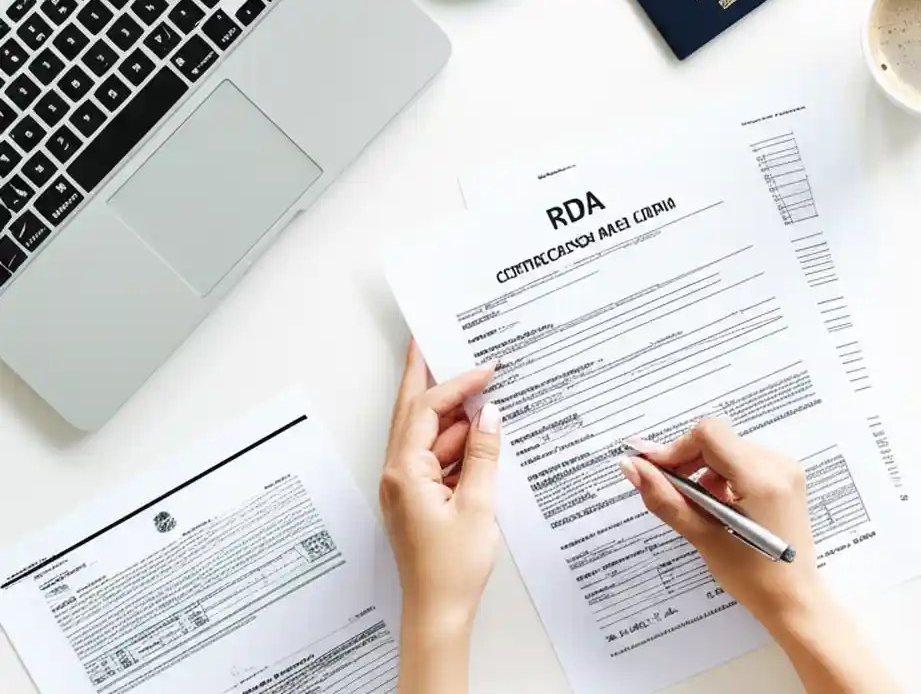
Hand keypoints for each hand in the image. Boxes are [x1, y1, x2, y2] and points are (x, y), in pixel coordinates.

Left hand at [380, 341, 501, 636]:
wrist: (437, 613)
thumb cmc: (452, 569)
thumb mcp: (478, 505)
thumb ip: (484, 455)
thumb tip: (489, 415)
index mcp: (405, 472)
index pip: (428, 410)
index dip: (457, 385)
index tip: (485, 371)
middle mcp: (397, 474)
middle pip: (414, 413)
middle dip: (427, 377)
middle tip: (429, 342)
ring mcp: (405, 487)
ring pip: (428, 436)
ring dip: (453, 415)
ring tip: (482, 392)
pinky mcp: (417, 500)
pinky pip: (435, 459)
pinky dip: (456, 444)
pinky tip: (481, 437)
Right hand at [619, 419, 826, 633]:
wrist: (794, 599)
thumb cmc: (755, 577)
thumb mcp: (703, 537)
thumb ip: (665, 498)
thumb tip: (632, 467)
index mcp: (762, 478)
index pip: (709, 434)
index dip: (675, 449)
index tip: (654, 471)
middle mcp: (779, 465)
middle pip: (718, 440)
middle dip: (688, 462)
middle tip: (673, 493)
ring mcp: (786, 469)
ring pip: (728, 448)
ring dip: (705, 472)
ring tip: (702, 508)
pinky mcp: (786, 477)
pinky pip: (744, 460)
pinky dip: (723, 476)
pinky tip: (720, 506)